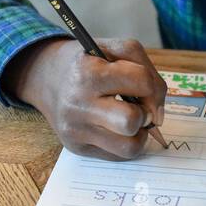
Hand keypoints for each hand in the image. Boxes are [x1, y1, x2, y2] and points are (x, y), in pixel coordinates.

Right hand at [6, 37, 166, 160]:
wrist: (47, 78)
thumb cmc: (89, 63)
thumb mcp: (114, 50)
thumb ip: (146, 72)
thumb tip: (158, 115)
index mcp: (87, 73)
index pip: (140, 82)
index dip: (152, 86)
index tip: (146, 88)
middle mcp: (78, 104)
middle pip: (131, 121)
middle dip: (144, 114)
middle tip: (138, 108)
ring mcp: (75, 130)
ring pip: (129, 147)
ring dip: (138, 133)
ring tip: (129, 120)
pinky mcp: (77, 148)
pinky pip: (118, 156)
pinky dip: (126, 143)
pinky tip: (117, 129)